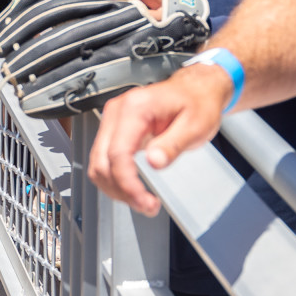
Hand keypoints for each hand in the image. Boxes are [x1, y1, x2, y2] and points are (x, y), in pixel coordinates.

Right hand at [90, 64, 231, 215]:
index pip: (117, 153)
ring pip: (98, 164)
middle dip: (121, 190)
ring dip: (116, 188)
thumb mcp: (195, 125)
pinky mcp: (115, 131)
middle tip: (147, 205)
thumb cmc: (197, 103)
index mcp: (135, 108)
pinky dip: (115, 179)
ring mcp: (113, 121)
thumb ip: (172, 144)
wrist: (195, 91)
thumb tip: (154, 163)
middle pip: (102, 161)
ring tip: (142, 199)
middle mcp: (118, 112)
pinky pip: (104, 160)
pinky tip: (133, 187)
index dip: (127, 182)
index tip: (144, 200)